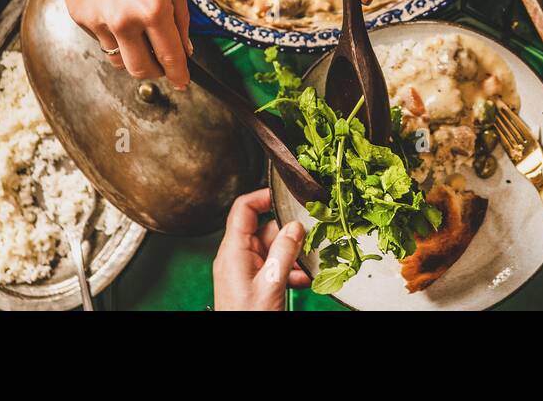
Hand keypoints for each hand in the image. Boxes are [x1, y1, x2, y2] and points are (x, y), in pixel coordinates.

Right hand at [53, 0, 191, 86]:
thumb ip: (181, 16)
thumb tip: (185, 48)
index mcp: (154, 8)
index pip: (171, 58)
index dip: (179, 75)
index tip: (183, 81)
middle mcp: (125, 20)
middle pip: (141, 70)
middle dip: (156, 71)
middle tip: (163, 63)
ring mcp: (99, 20)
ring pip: (118, 58)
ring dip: (132, 53)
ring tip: (139, 32)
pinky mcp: (79, 16)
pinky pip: (101, 38)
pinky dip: (113, 33)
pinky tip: (115, 8)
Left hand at [213, 189, 309, 310]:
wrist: (240, 347)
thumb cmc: (248, 317)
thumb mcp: (272, 283)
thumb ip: (284, 251)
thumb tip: (295, 226)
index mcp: (233, 251)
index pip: (243, 209)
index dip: (263, 197)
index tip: (284, 196)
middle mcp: (236, 257)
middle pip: (263, 229)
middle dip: (288, 235)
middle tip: (309, 241)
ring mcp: (244, 270)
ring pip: (272, 249)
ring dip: (292, 256)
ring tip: (307, 267)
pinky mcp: (252, 282)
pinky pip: (272, 266)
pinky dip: (288, 270)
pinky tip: (301, 280)